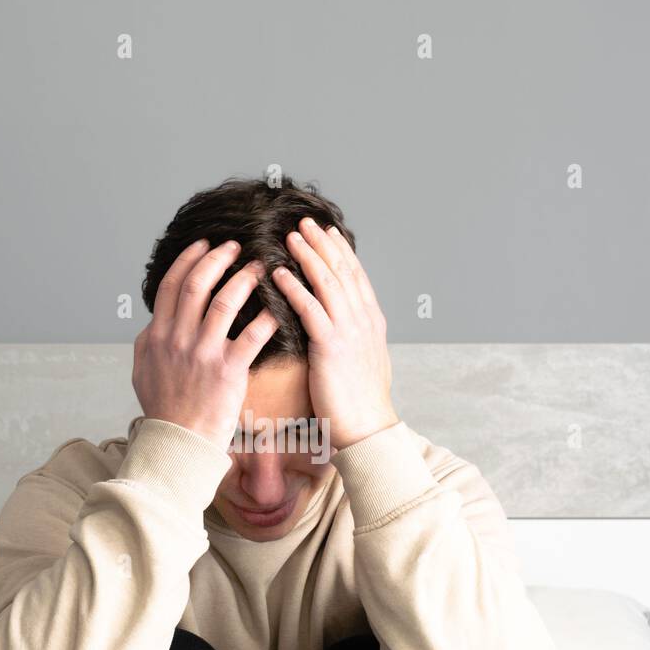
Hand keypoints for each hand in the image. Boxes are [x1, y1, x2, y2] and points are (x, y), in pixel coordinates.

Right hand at [132, 238, 279, 450]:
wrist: (178, 442)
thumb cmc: (164, 410)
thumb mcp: (142, 372)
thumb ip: (148, 343)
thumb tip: (153, 322)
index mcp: (157, 335)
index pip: (171, 285)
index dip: (188, 259)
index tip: (204, 244)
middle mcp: (178, 339)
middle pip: (197, 284)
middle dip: (218, 258)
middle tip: (236, 246)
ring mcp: (203, 354)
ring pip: (225, 301)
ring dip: (245, 279)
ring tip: (261, 269)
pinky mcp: (228, 372)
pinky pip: (252, 336)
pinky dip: (266, 318)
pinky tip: (277, 308)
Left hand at [271, 217, 397, 450]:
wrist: (367, 427)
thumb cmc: (359, 402)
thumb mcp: (362, 360)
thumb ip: (352, 337)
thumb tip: (344, 327)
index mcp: (370, 322)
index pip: (355, 276)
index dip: (340, 251)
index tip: (326, 232)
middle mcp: (363, 320)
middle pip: (342, 271)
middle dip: (323, 244)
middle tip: (305, 222)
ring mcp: (350, 331)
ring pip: (328, 283)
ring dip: (308, 257)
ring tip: (291, 237)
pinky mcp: (332, 347)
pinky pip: (310, 309)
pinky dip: (294, 288)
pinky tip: (279, 274)